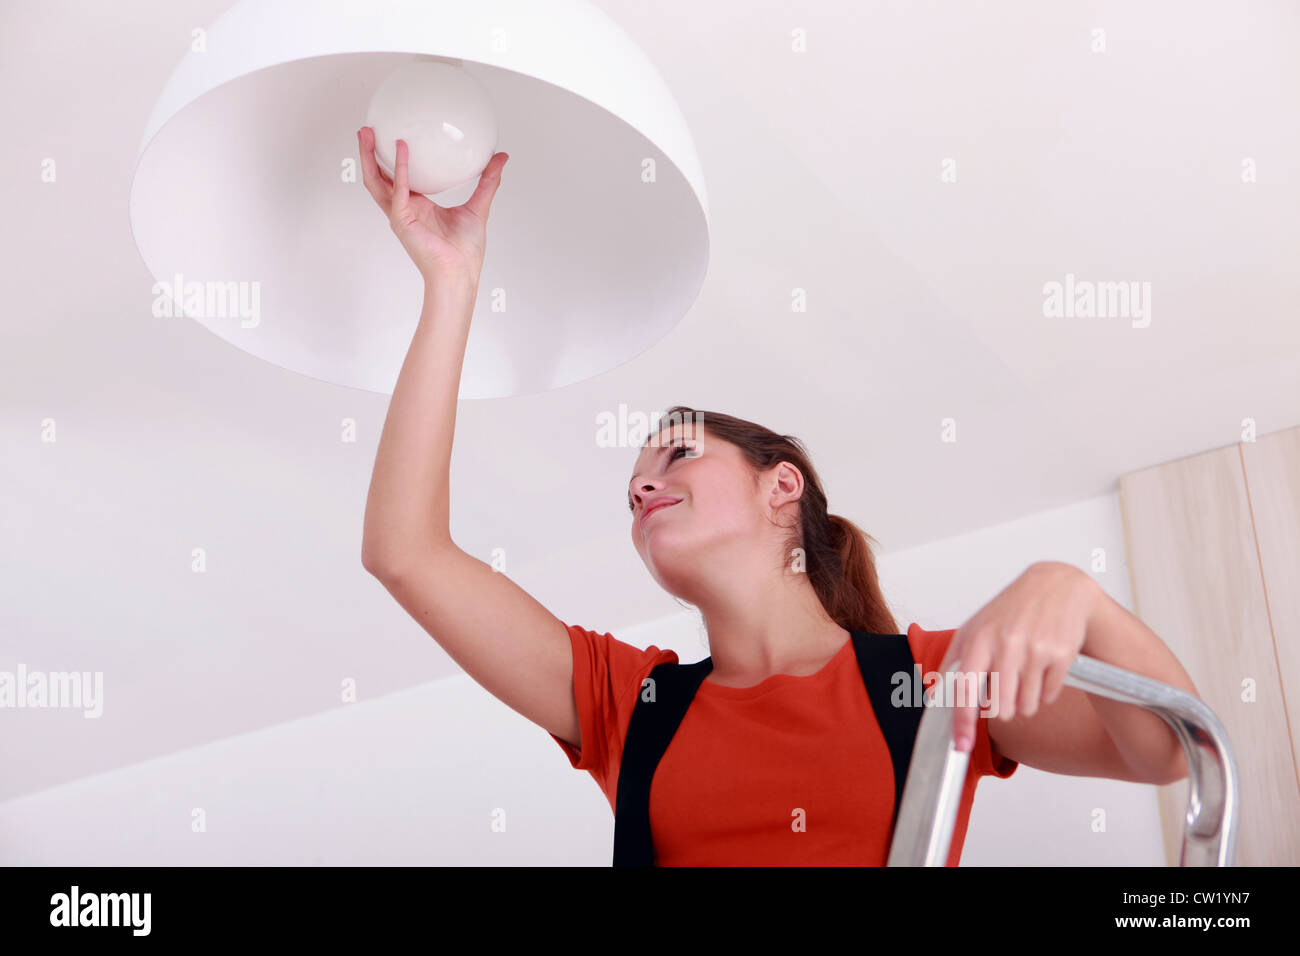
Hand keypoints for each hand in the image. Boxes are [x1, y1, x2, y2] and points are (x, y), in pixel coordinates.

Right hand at [357, 126, 507, 282]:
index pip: (397, 179)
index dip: (390, 159)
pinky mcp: (403, 221)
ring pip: (376, 182)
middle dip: (369, 153)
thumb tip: (501, 157)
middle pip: (378, 177)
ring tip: (367, 134)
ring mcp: (400, 215)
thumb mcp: (478, 206)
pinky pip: (399, 190)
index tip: (390, 136)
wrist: (460, 273)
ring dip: (368, 158)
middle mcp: (404, 209)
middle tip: (368, 129)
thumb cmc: (465, 250)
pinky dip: (399, 169)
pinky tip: (402, 149)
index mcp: (418, 206)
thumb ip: (488, 181)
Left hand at [939, 562, 1095, 751]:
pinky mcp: (1062, 655)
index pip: (964, 689)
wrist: (1056, 586)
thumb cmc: (1011, 611)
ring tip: (1025, 676)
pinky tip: (1044, 668)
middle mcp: (1006, 644)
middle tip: (1006, 693)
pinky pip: (1048, 697)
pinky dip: (1044, 692)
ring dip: (1024, 703)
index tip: (960, 745)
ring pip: (1026, 707)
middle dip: (1001, 710)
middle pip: (1000, 707)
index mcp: (978, 639)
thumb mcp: (975, 627)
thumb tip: (934, 695)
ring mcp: (1035, 649)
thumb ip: (954, 662)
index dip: (962, 722)